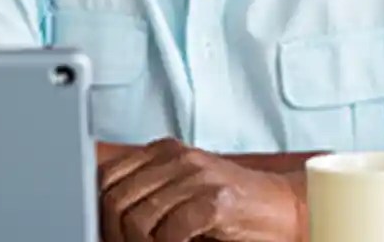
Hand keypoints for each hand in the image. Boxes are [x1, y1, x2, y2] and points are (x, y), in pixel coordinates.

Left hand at [98, 138, 304, 241]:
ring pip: (140, 218)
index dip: (100, 212)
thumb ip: (147, 193)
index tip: (107, 234)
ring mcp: (198, 176)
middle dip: (117, 235)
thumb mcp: (181, 190)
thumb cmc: (230, 205)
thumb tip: (105, 219)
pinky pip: (172, 231)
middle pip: (117, 199)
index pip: (107, 177)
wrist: (283, 208)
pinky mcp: (217, 200)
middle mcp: (177, 157)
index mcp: (163, 150)